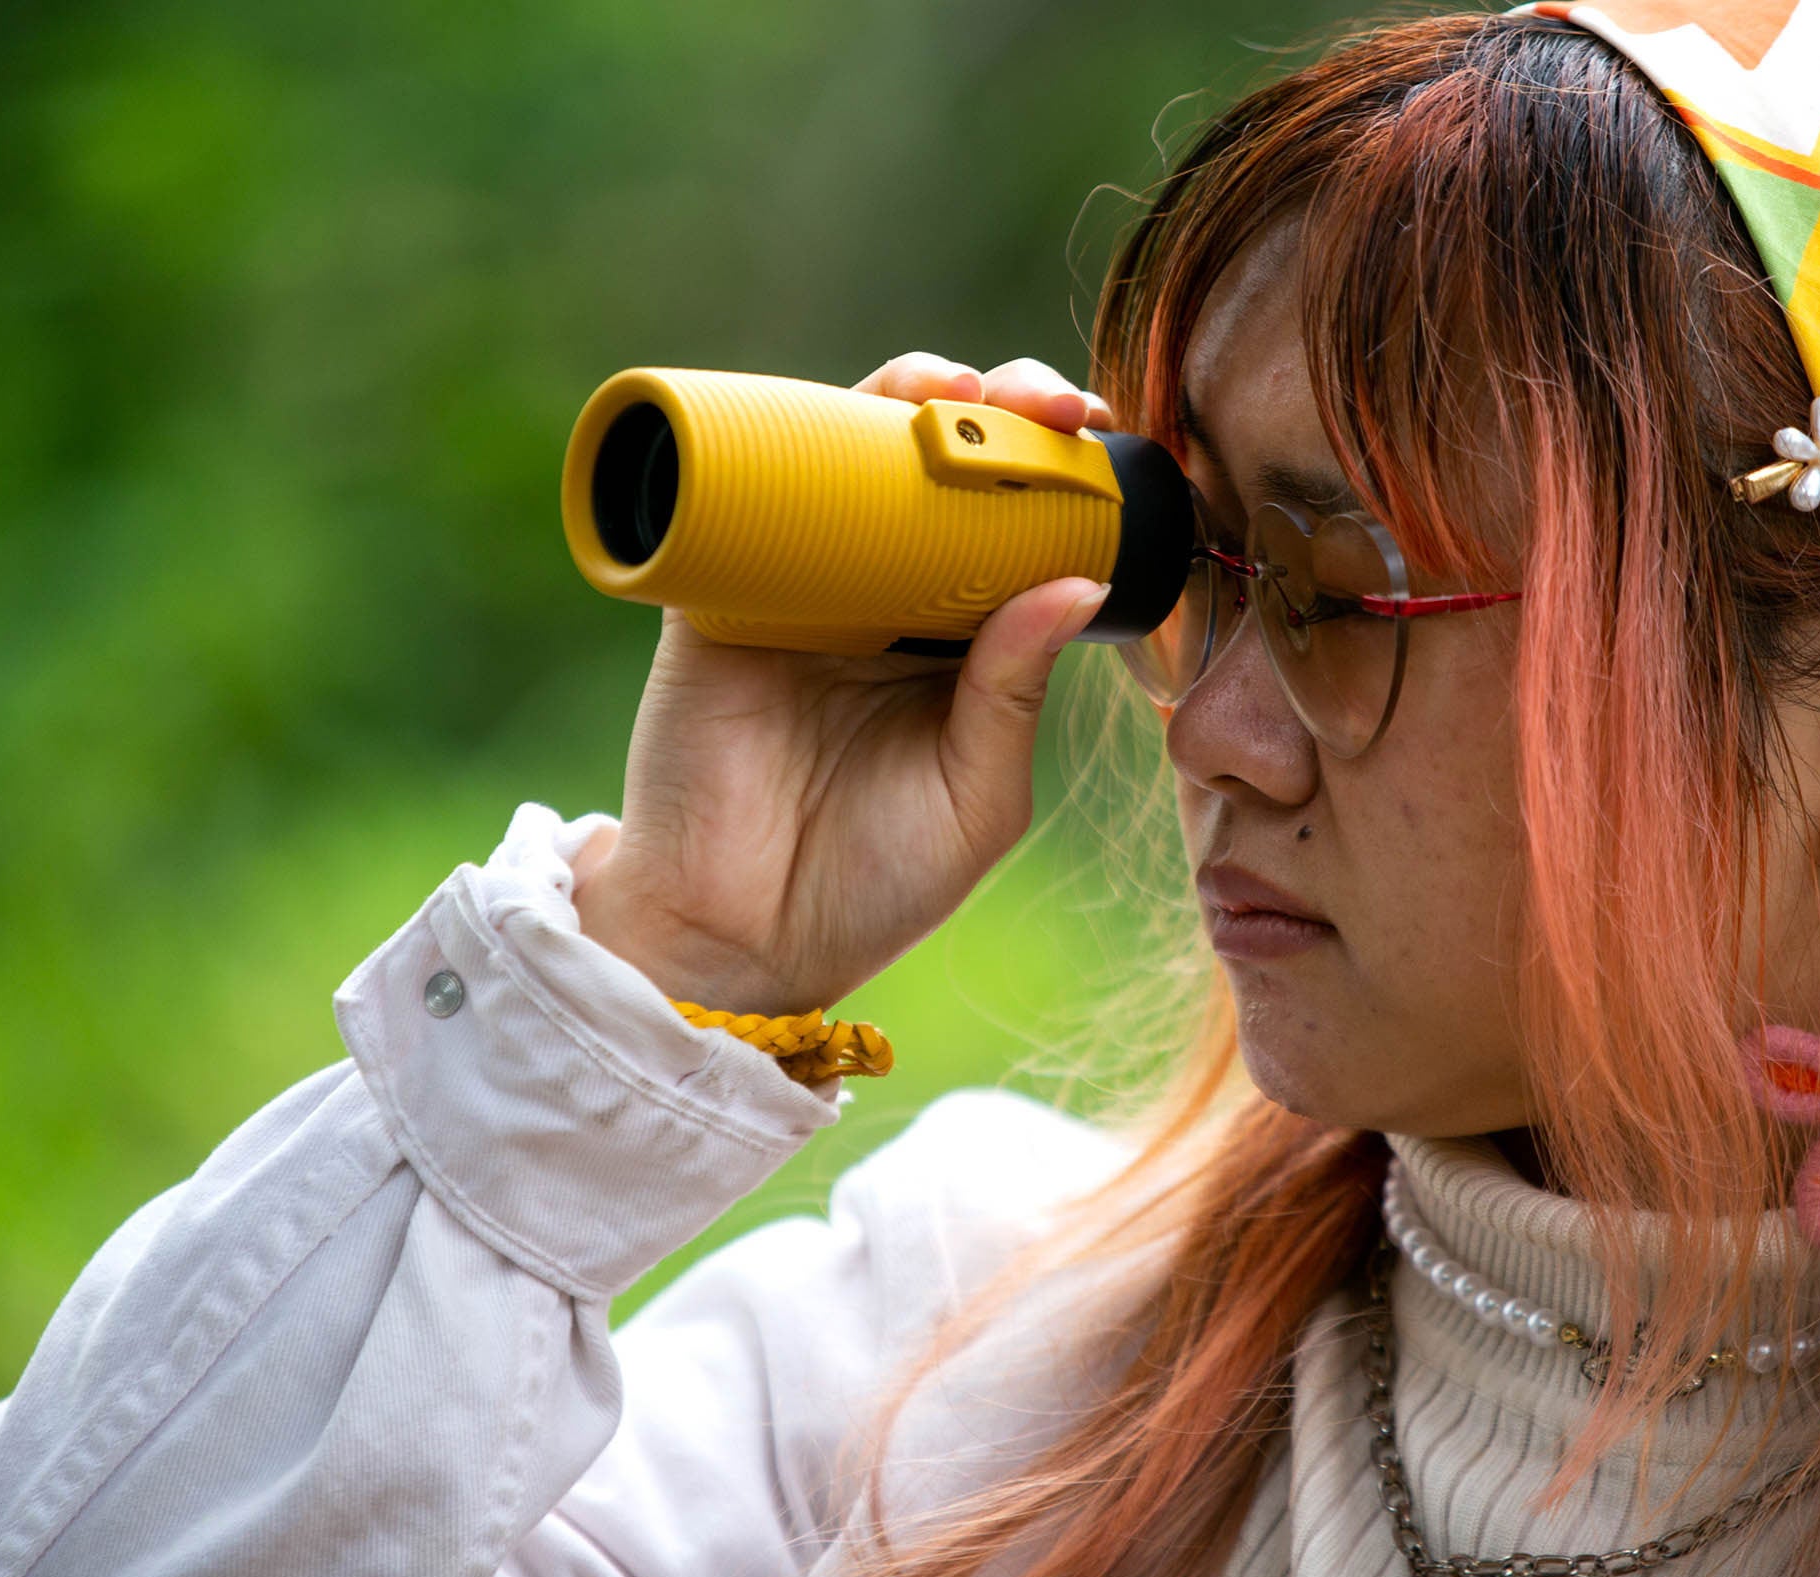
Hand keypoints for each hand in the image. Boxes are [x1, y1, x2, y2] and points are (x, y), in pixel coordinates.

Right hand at [572, 354, 1117, 1016]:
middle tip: (1049, 403)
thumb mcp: (977, 798)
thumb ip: (1018, 692)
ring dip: (909, 399)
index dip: (1058, 470)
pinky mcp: (718, 590)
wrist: (739, 942)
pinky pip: (750, 492)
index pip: (1016, 526)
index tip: (1100, 438)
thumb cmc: (872, 885)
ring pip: (855, 455)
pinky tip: (851, 419)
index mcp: (958, 642)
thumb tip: (1079, 580)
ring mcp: (800, 585)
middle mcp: (883, 596)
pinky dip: (794, 438)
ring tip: (963, 392)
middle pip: (943, 466)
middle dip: (1002, 410)